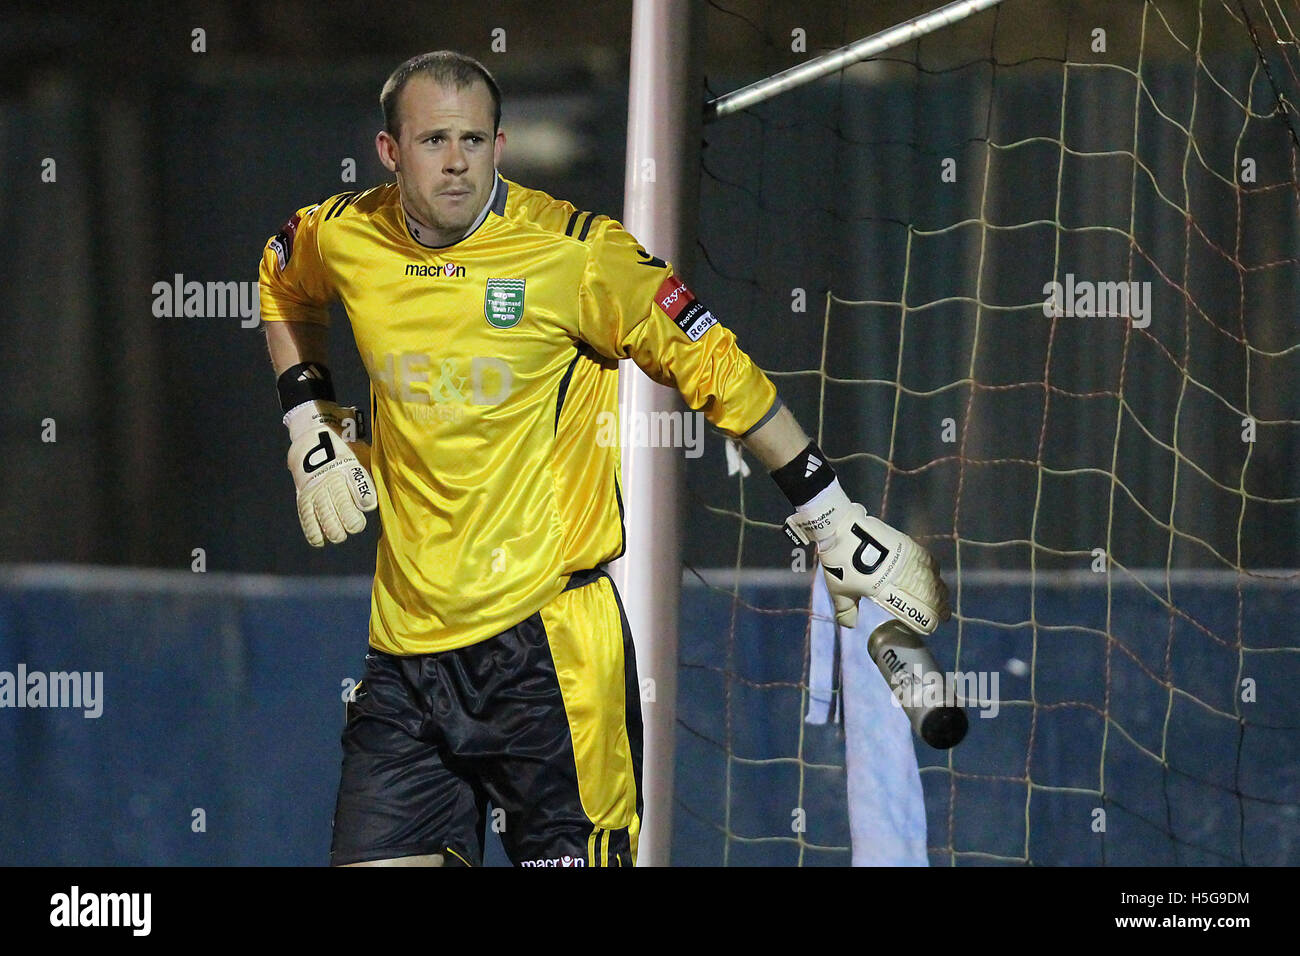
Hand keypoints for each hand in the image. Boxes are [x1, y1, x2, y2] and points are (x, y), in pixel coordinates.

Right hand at [284, 401, 377, 546]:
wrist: (313, 434)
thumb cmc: (348, 449)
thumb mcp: (364, 454)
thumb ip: (374, 474)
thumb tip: (394, 490)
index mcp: (350, 466)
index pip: (360, 486)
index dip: (365, 499)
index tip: (368, 505)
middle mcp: (332, 477)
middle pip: (341, 504)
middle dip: (350, 519)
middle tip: (356, 525)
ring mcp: (315, 487)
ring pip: (323, 513)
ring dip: (333, 528)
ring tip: (340, 534)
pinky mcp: (303, 495)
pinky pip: (306, 517)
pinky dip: (314, 531)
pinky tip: (321, 540)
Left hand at [788, 502, 949, 632]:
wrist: (842, 529)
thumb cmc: (838, 562)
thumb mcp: (838, 591)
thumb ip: (846, 610)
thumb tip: (851, 625)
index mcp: (884, 591)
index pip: (913, 610)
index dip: (925, 620)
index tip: (932, 626)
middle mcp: (899, 576)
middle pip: (927, 594)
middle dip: (939, 607)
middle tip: (945, 615)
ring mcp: (905, 559)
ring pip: (931, 577)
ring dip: (940, 590)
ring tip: (944, 598)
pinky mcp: (906, 544)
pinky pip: (927, 559)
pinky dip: (934, 570)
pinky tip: (936, 575)